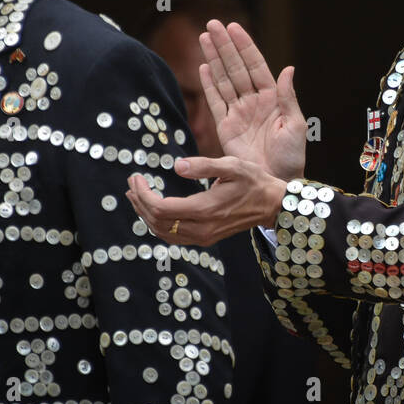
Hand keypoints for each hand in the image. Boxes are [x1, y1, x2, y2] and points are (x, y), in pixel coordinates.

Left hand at [126, 155, 287, 246]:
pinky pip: (173, 237)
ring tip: (136, 197)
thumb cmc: (253, 181)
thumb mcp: (232, 165)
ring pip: (162, 232)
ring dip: (145, 215)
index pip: (160, 208)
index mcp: (205, 209)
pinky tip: (153, 211)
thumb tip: (176, 166)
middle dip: (139, 203)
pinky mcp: (205, 238)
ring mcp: (203, 237)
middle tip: (131, 184)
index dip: (143, 194)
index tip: (136, 177)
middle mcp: (201, 228)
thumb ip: (203, 166)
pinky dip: (158, 225)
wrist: (272, 205)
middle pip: (157, 222)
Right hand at [200, 20, 305, 179]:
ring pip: (223, 79)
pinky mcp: (225, 126)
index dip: (245, 46)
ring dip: (214, 58)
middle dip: (224, 46)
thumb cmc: (291, 156)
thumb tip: (288, 68)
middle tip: (212, 24)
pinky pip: (215, 101)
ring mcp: (238, 112)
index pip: (256, 66)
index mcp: (273, 98)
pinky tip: (203, 66)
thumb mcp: (296, 125)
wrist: (275, 181)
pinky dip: (208, 83)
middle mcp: (254, 101)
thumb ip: (289, 97)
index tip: (234, 27)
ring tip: (204, 37)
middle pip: (236, 67)